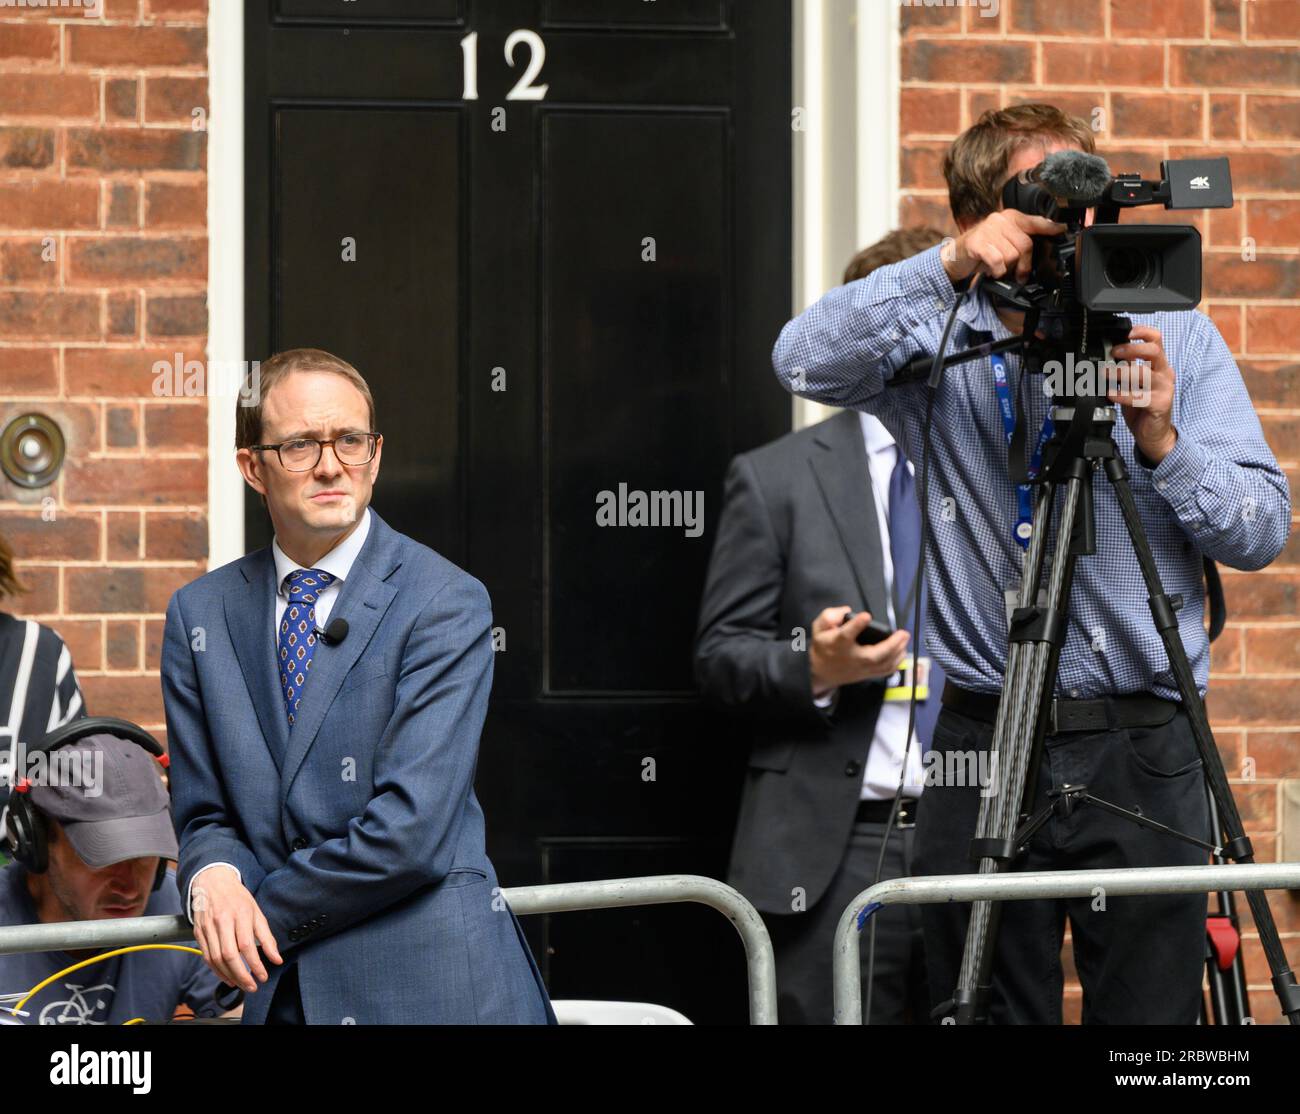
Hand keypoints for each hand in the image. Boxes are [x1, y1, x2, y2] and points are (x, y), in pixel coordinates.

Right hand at [191, 865, 281, 993]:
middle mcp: (222, 921)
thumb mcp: (257, 912)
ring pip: (216, 959)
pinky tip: (227, 977)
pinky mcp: (198, 933)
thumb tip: (276, 959)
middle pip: (229, 955)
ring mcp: (208, 928)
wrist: (212, 882)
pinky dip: (216, 971)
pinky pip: (206, 957)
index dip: (255, 964)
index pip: (247, 945)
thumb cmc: (238, 898)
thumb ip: (267, 937)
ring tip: (241, 984)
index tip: (263, 976)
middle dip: (242, 975)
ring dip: (229, 976)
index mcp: (240, 914)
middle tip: (252, 986)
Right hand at [809, 607, 911, 692]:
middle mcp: (851, 657)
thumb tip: (846, 611)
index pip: (845, 635)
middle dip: (890, 645)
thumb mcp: (819, 627)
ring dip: (897, 652)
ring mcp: (861, 668)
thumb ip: (830, 616)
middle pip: (872, 655)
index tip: (866, 616)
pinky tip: (901, 652)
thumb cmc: (824, 645)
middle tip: (903, 633)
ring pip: (882, 664)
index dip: (856, 625)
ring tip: (904, 639)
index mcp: (837, 643)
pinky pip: (885, 671)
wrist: (821, 671)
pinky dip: (896, 663)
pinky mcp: (867, 674)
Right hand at [942, 211, 1066, 283]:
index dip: (1050, 227)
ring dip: (1006, 269)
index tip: (1063, 231)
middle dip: (1023, 264)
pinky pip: (997, 261)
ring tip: (998, 269)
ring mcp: (988, 230)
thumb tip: (1046, 245)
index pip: (1035, 221)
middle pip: (1025, 245)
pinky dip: (997, 271)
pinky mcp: (977, 243)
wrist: (955, 256)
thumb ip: (1022, 240)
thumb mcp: (1004, 241)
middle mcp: (1000, 219)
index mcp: (1010, 217)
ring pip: (1011, 255)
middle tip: (1019, 274)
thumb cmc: (983, 251)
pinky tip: (992, 272)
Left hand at [1108, 325, 1177, 463]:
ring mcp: (1164, 389)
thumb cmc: (1143, 406)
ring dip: (1121, 371)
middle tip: (1113, 352)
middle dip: (1131, 348)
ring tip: (1106, 373)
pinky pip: (1139, 397)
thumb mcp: (1133, 382)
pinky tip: (1111, 394)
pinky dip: (1122, 394)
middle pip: (1154, 351)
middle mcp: (1164, 374)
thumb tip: (1112, 352)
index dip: (1142, 332)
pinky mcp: (1160, 404)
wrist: (1153, 433)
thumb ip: (1127, 367)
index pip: (1156, 340)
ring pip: (1144, 373)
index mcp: (1158, 365)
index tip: (1126, 332)